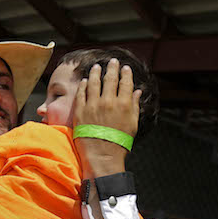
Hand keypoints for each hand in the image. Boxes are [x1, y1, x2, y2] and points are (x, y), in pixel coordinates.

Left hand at [72, 58, 141, 177]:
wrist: (102, 156)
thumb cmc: (119, 143)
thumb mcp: (132, 125)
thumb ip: (134, 106)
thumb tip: (137, 92)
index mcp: (123, 104)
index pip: (125, 83)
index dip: (125, 73)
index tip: (125, 68)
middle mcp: (108, 102)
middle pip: (110, 79)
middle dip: (112, 68)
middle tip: (112, 62)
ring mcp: (93, 105)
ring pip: (94, 82)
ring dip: (96, 72)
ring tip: (97, 67)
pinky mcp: (80, 111)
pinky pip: (82, 93)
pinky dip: (84, 85)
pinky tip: (86, 81)